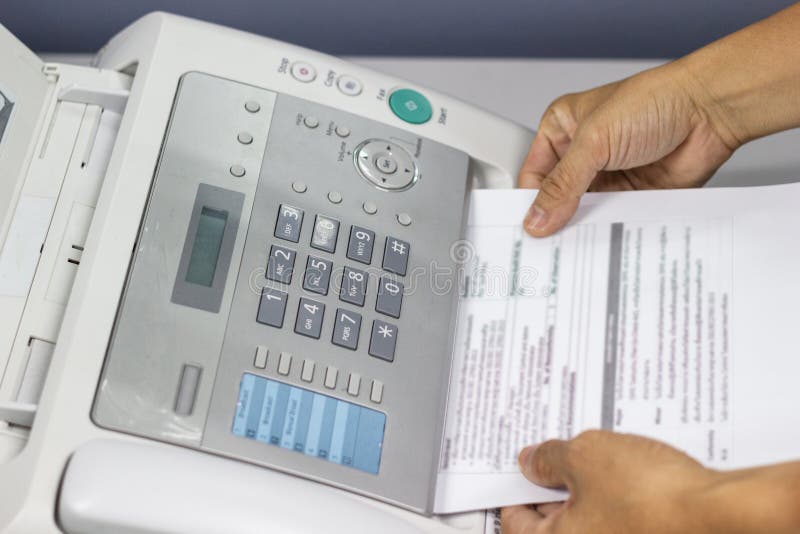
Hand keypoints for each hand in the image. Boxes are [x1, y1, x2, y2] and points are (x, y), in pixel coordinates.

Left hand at [501, 431, 717, 533]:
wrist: (721, 516)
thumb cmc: (651, 494)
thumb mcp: (586, 456)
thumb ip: (549, 458)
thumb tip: (531, 461)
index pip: (515, 523)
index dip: (515, 488)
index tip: (519, 467)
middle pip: (552, 524)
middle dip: (551, 486)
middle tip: (555, 453)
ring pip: (588, 521)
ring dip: (585, 489)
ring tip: (595, 456)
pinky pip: (617, 522)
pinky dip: (612, 499)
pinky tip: (625, 471)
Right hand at [519, 62, 737, 236]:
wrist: (711, 110)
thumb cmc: (656, 100)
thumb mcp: (595, 140)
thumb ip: (563, 184)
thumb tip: (537, 216)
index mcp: (563, 129)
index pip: (534, 175)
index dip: (530, 202)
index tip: (529, 228)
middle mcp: (583, 153)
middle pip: (557, 198)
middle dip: (556, 218)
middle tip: (550, 243)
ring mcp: (608, 175)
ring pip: (584, 212)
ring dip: (584, 226)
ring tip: (578, 242)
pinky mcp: (633, 194)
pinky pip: (613, 219)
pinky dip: (611, 229)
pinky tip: (606, 236)